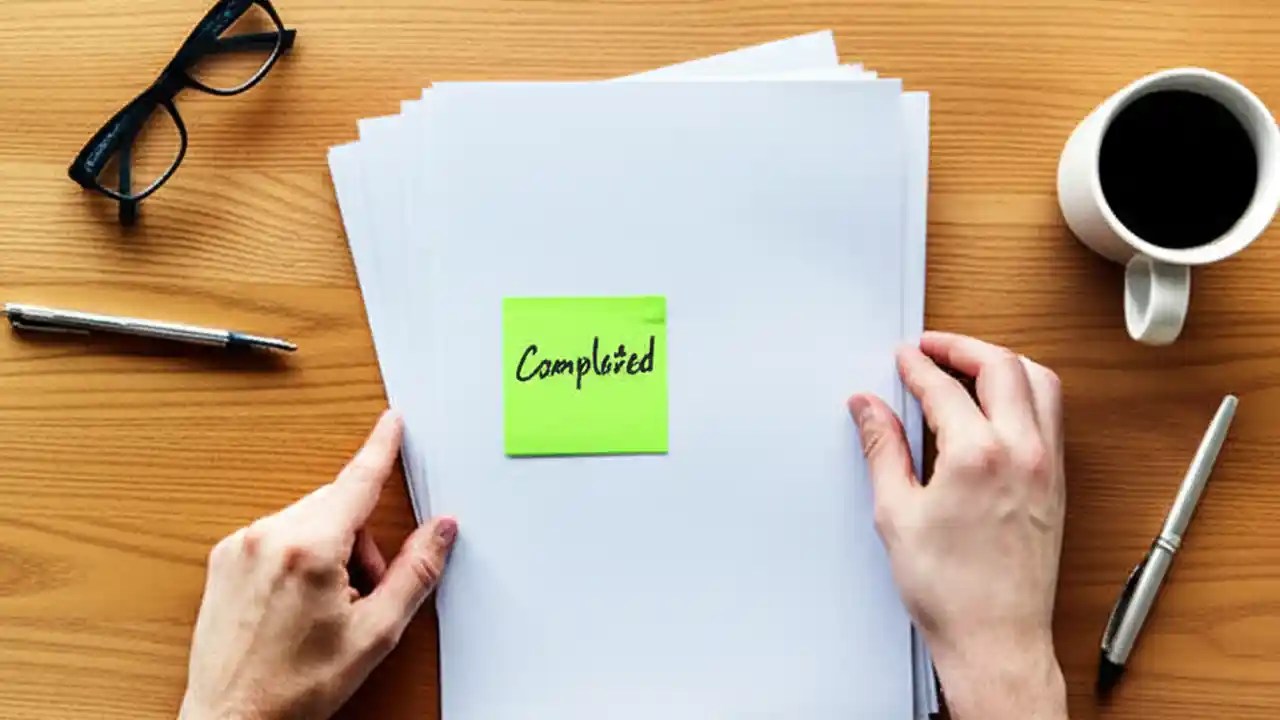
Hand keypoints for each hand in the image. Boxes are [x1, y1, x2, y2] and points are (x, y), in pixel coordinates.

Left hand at [180, 411, 457, 719]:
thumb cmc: (296, 687)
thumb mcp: (375, 633)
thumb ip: (416, 573)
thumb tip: (441, 531)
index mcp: (308, 549)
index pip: (357, 482)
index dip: (381, 449)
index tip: (392, 421)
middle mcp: (267, 537)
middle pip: (336, 506)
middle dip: (360, 539)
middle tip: (363, 592)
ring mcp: (239, 547)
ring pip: (307, 520)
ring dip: (330, 549)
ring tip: (326, 607)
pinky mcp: (222, 559)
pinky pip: (277, 535)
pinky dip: (298, 556)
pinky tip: (297, 604)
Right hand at [848, 332, 1067, 719]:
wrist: (996, 639)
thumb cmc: (950, 591)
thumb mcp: (896, 512)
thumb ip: (883, 449)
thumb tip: (869, 408)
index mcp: (978, 456)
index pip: (944, 387)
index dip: (917, 366)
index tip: (902, 360)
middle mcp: (1023, 452)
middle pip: (1002, 366)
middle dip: (963, 347)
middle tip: (932, 347)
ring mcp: (1047, 466)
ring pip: (1040, 383)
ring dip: (1003, 362)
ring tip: (968, 364)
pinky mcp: (1057, 484)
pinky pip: (1051, 415)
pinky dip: (1025, 393)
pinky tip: (997, 404)